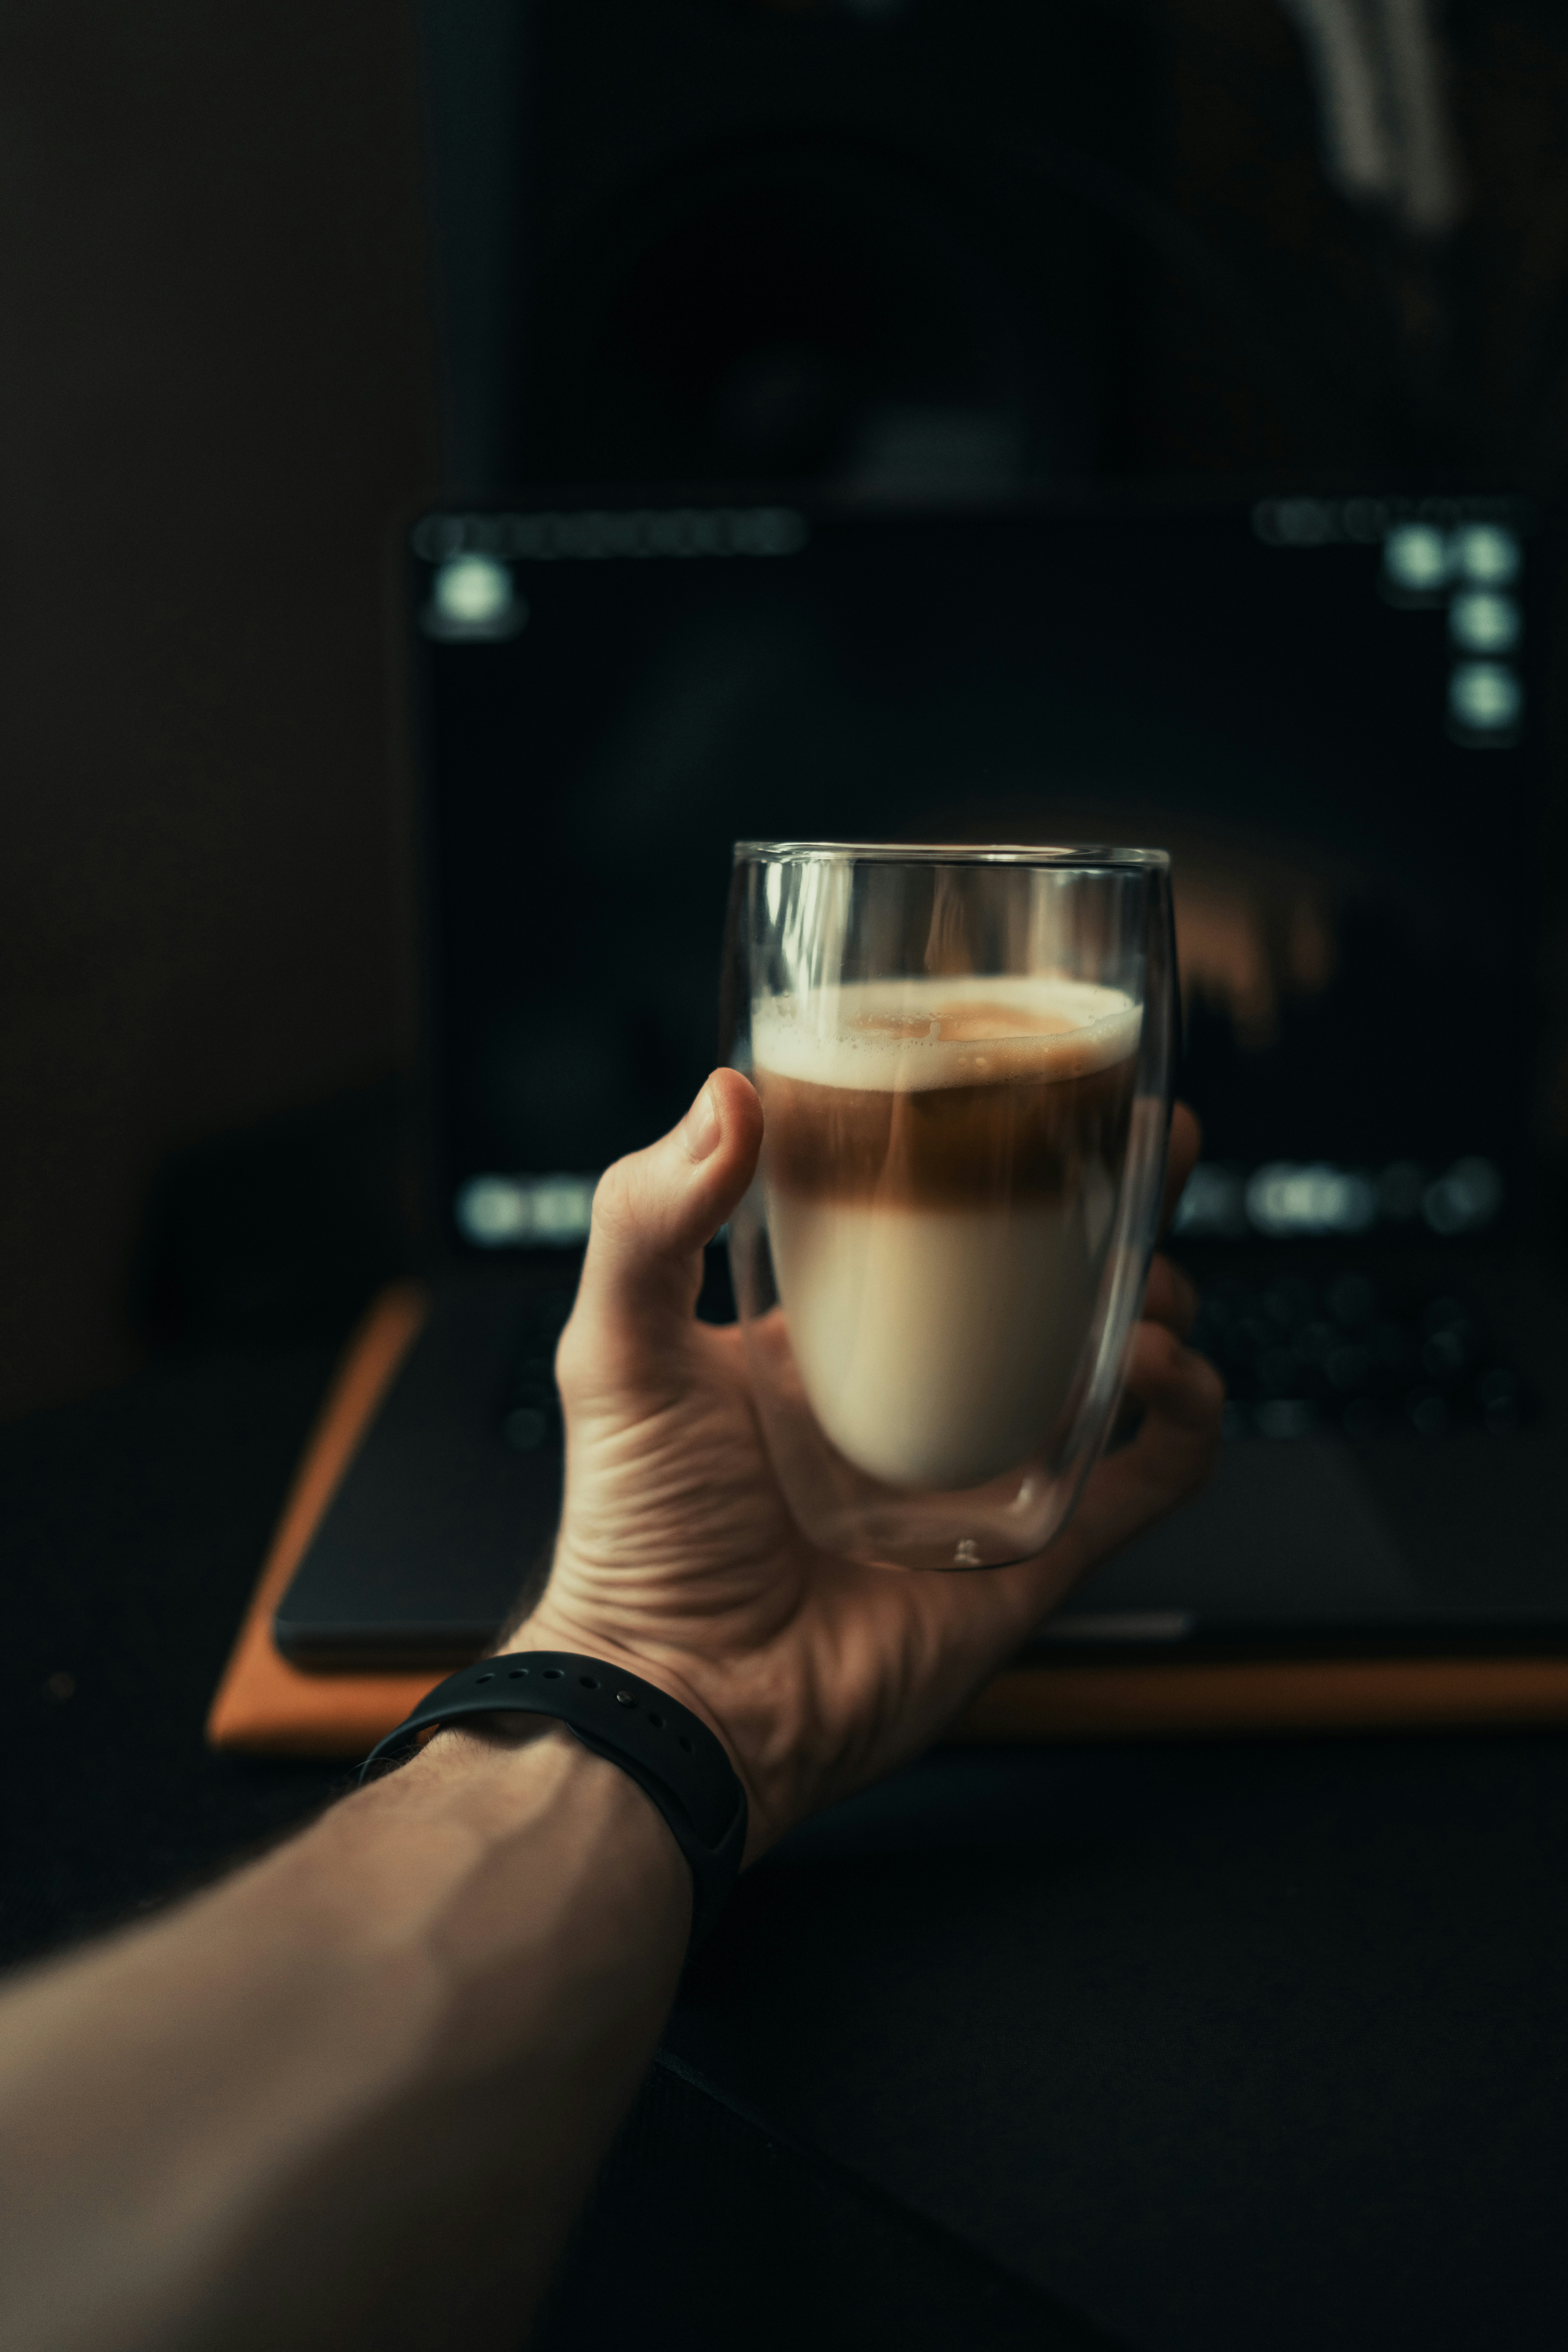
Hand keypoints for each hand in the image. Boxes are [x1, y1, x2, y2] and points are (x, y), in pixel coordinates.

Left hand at [513, 1073, 1221, 1856]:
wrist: (685, 1695)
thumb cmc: (639, 1532)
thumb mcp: (620, 1351)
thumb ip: (648, 1216)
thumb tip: (727, 1092)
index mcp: (845, 1336)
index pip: (944, 1220)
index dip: (1003, 1158)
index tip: (1047, 1090)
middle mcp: (930, 1391)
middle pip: (1058, 1273)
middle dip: (1123, 1205)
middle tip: (1160, 1145)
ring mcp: (995, 1466)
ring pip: (1121, 1359)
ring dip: (1161, 1304)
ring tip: (1146, 1285)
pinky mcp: (1042, 1545)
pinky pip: (1154, 1470)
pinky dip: (1187, 1413)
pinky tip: (1161, 1370)